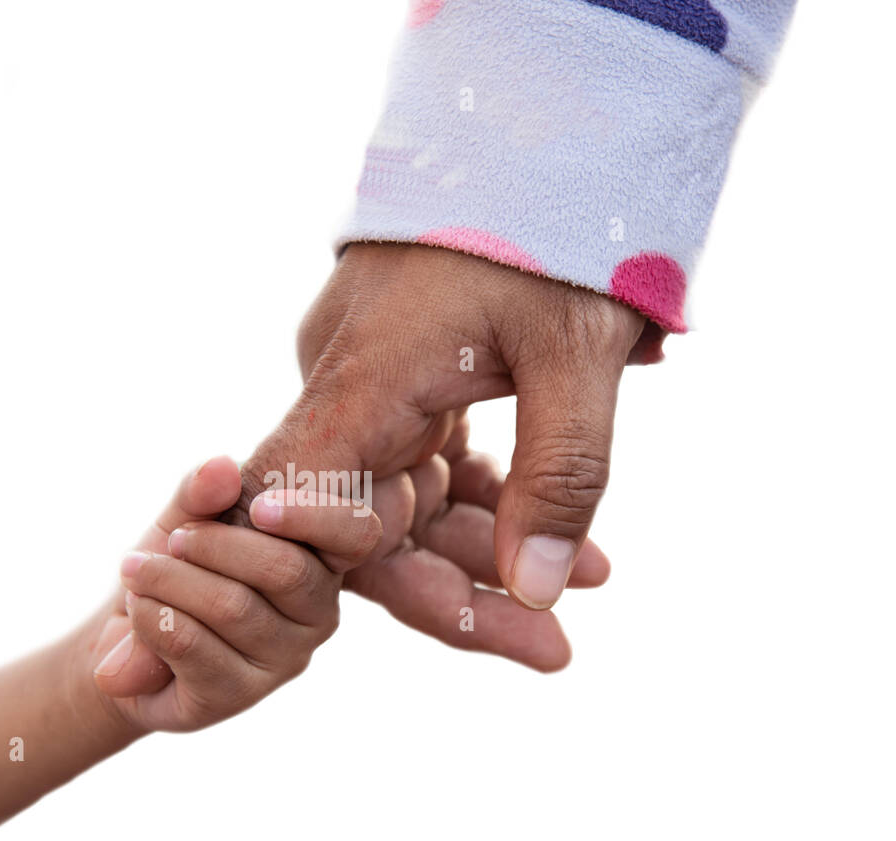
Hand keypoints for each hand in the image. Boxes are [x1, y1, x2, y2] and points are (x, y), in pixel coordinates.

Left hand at [89, 457, 380, 732]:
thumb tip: (221, 468)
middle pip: (286, 569)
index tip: (257, 506)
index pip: (356, 535)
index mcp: (321, 560)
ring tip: (136, 571)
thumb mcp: (186, 516)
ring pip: (232, 606)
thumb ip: (202, 491)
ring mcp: (282, 660)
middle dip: (215, 544)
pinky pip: (193, 645)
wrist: (126, 637)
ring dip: (168, 580)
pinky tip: (138, 610)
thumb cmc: (175, 567)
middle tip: (172, 538)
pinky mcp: (236, 695)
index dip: (314, 516)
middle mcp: (317, 614)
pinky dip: (153, 617)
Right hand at [229, 242, 650, 666]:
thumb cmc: (554, 231)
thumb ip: (559, 476)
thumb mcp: (578, 352)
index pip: (303, 499)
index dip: (316, 572)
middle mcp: (345, 387)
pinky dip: (486, 498)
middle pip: (371, 524)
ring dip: (488, 548)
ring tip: (592, 588)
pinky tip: (561, 533)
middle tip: (553, 650)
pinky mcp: (400, 376)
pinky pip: (425, 461)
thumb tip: (538, 591)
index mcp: (364, 379)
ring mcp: (369, 382)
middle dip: (458, 593)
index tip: (362, 627)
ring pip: (405, 499)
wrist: (540, 136)